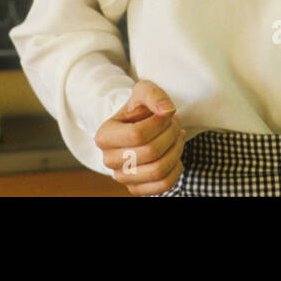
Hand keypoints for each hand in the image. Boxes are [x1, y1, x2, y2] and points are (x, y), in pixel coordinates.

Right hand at [94, 79, 185, 195]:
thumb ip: (154, 94)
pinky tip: (174, 153)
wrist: (137, 126)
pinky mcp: (136, 189)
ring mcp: (121, 177)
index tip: (168, 114)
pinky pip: (164, 185)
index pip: (137, 134)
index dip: (160, 123)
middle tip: (175, 124)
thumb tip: (168, 110)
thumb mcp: (143, 91)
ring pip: (159, 170)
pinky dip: (176, 168)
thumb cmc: (139, 109)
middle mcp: (108, 160)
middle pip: (150, 152)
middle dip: (171, 134)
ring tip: (177, 136)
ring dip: (176, 150)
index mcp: (104, 136)